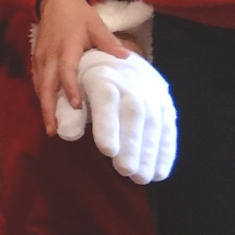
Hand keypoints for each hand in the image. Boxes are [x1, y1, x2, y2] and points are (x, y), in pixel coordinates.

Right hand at [32, 0, 130, 133]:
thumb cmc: (77, 14)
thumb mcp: (95, 24)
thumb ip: (108, 42)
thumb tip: (126, 57)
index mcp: (66, 47)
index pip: (66, 72)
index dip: (70, 89)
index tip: (76, 106)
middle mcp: (50, 55)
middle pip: (46, 85)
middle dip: (48, 108)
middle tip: (54, 130)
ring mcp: (40, 57)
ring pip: (39, 85)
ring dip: (44, 105)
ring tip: (50, 125)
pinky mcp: (36, 57)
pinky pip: (37, 79)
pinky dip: (41, 94)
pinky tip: (47, 106)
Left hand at [55, 49, 176, 183]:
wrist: (117, 57)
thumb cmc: (87, 80)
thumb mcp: (70, 88)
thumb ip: (67, 110)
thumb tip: (67, 133)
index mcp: (103, 75)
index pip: (106, 99)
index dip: (108, 125)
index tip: (107, 151)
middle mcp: (130, 82)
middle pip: (133, 113)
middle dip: (132, 144)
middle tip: (125, 170)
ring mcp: (151, 92)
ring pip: (154, 121)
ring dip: (150, 153)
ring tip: (142, 178)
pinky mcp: (165, 103)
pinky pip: (168, 127)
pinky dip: (165, 151)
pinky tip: (160, 173)